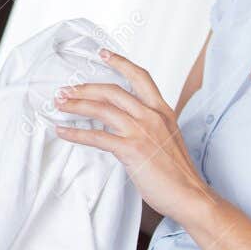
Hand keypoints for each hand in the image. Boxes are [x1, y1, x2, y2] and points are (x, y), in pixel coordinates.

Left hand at [52, 49, 213, 223]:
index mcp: (162, 111)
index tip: (103, 54)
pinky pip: (97, 136)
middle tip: (66, 90)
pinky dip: (76, 132)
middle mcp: (152, 116)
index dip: (120, 63)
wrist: (190, 195)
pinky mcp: (132, 150)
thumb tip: (123, 123)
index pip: (140, 77)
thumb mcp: (166, 138)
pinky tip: (63, 131)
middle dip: (85, 88)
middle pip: (113, 90)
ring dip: (76, 105)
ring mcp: (142, 131)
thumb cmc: (178, 173)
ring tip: (60, 105)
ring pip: (102, 109)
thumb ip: (147, 126)